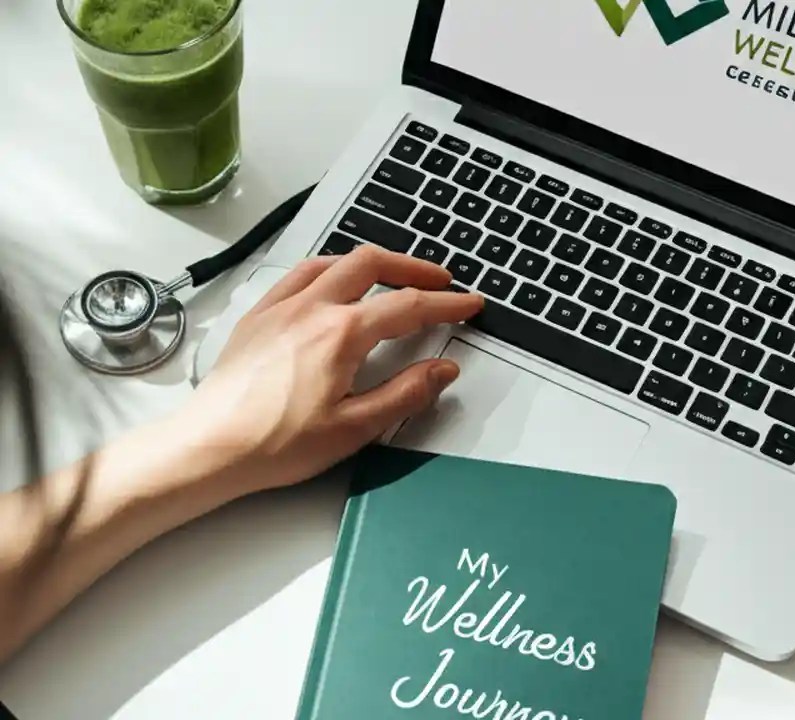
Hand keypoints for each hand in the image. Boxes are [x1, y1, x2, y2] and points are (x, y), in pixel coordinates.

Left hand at [182, 244, 482, 493]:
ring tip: (392, 274)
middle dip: (413, 267)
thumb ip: (406, 393)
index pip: (408, 306)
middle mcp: (310, 308)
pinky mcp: (258, 317)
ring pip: (334, 261)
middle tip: (440, 279)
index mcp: (340, 333)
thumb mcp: (356, 428)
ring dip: (372, 262)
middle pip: (372, 265)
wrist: (210, 448)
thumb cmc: (273, 443)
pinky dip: (329, 268)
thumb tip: (442, 371)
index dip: (446, 304)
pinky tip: (333, 281)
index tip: (469, 304)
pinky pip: (299, 274)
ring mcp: (280, 307)